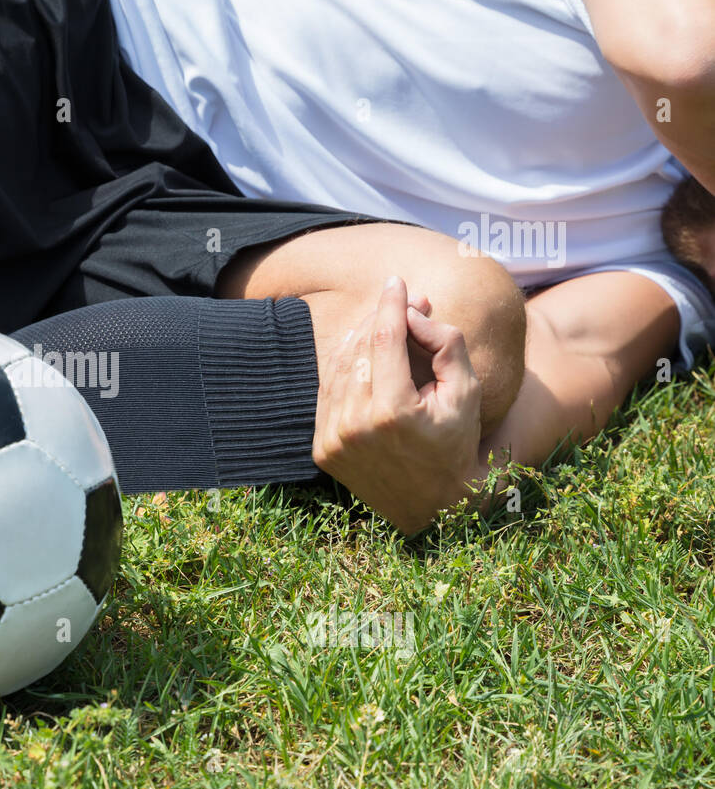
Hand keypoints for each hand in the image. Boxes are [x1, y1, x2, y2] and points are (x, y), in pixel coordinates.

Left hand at [312, 276, 483, 533]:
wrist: (432, 506)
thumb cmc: (455, 442)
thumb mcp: (467, 394)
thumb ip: (447, 346)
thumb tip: (415, 311)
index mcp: (392, 412)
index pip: (384, 340)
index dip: (391, 306)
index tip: (396, 282)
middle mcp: (355, 426)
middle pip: (360, 350)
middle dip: (379, 320)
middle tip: (399, 301)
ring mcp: (333, 439)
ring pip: (339, 368)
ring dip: (360, 339)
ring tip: (384, 325)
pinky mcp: (322, 449)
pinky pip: (328, 393)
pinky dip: (343, 368)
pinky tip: (361, 352)